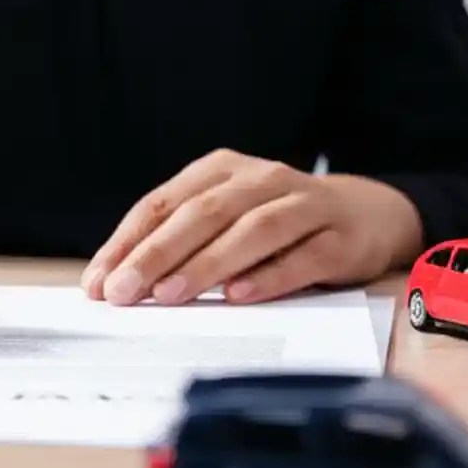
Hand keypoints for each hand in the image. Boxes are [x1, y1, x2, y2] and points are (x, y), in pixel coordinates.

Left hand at [81, 149, 423, 305]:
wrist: (368, 215)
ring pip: (252, 231)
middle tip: (125, 291)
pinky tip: (240, 296)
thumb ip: (179, 243)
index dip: (127, 243)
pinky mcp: (340, 238)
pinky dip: (269, 276)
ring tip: (171, 294)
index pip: (162, 204)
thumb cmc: (278, 223)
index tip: (100, 282)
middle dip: (157, 254)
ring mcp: (305, 205)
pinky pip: (302, 257)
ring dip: (207, 264)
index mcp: (221, 171)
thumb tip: (118, 283)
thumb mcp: (225, 220)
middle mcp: (262, 180)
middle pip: (203, 214)